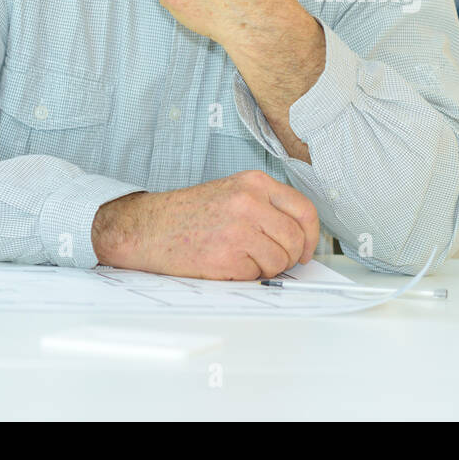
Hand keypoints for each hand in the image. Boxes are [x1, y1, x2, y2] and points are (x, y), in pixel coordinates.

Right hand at [92, 171, 321, 278]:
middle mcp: (249, 202)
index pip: (304, 210)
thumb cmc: (188, 214)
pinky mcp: (227, 255)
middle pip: (295, 238)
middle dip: (288, 257)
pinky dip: (246, 275)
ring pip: (279, 260)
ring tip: (241, 258)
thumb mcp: (232, 193)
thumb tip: (299, 235)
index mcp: (254, 183)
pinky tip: (225, 263)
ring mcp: (239, 229)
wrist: (147, 227)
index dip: (311, 235)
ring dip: (266, 268)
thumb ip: (266, 206)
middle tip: (270, 260)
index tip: (305, 249)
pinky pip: (257, 274)